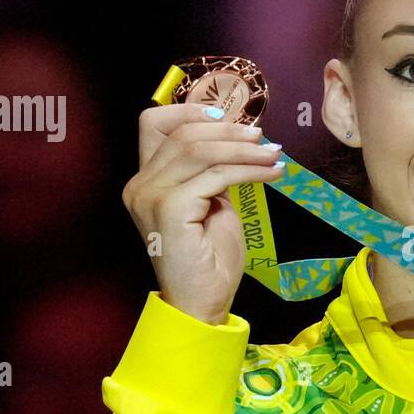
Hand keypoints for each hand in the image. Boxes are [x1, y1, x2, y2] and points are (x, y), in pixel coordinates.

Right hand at [122, 103, 284, 323]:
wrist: (202, 302)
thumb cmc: (209, 260)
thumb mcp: (210, 204)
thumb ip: (211, 173)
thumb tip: (237, 141)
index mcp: (145, 181)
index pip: (154, 124)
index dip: (190, 111)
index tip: (227, 115)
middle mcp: (140, 185)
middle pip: (184, 134)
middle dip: (229, 130)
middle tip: (263, 138)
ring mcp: (151, 196)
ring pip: (202, 151)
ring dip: (244, 150)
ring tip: (274, 155)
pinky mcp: (171, 208)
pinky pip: (216, 176)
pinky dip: (249, 171)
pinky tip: (272, 173)